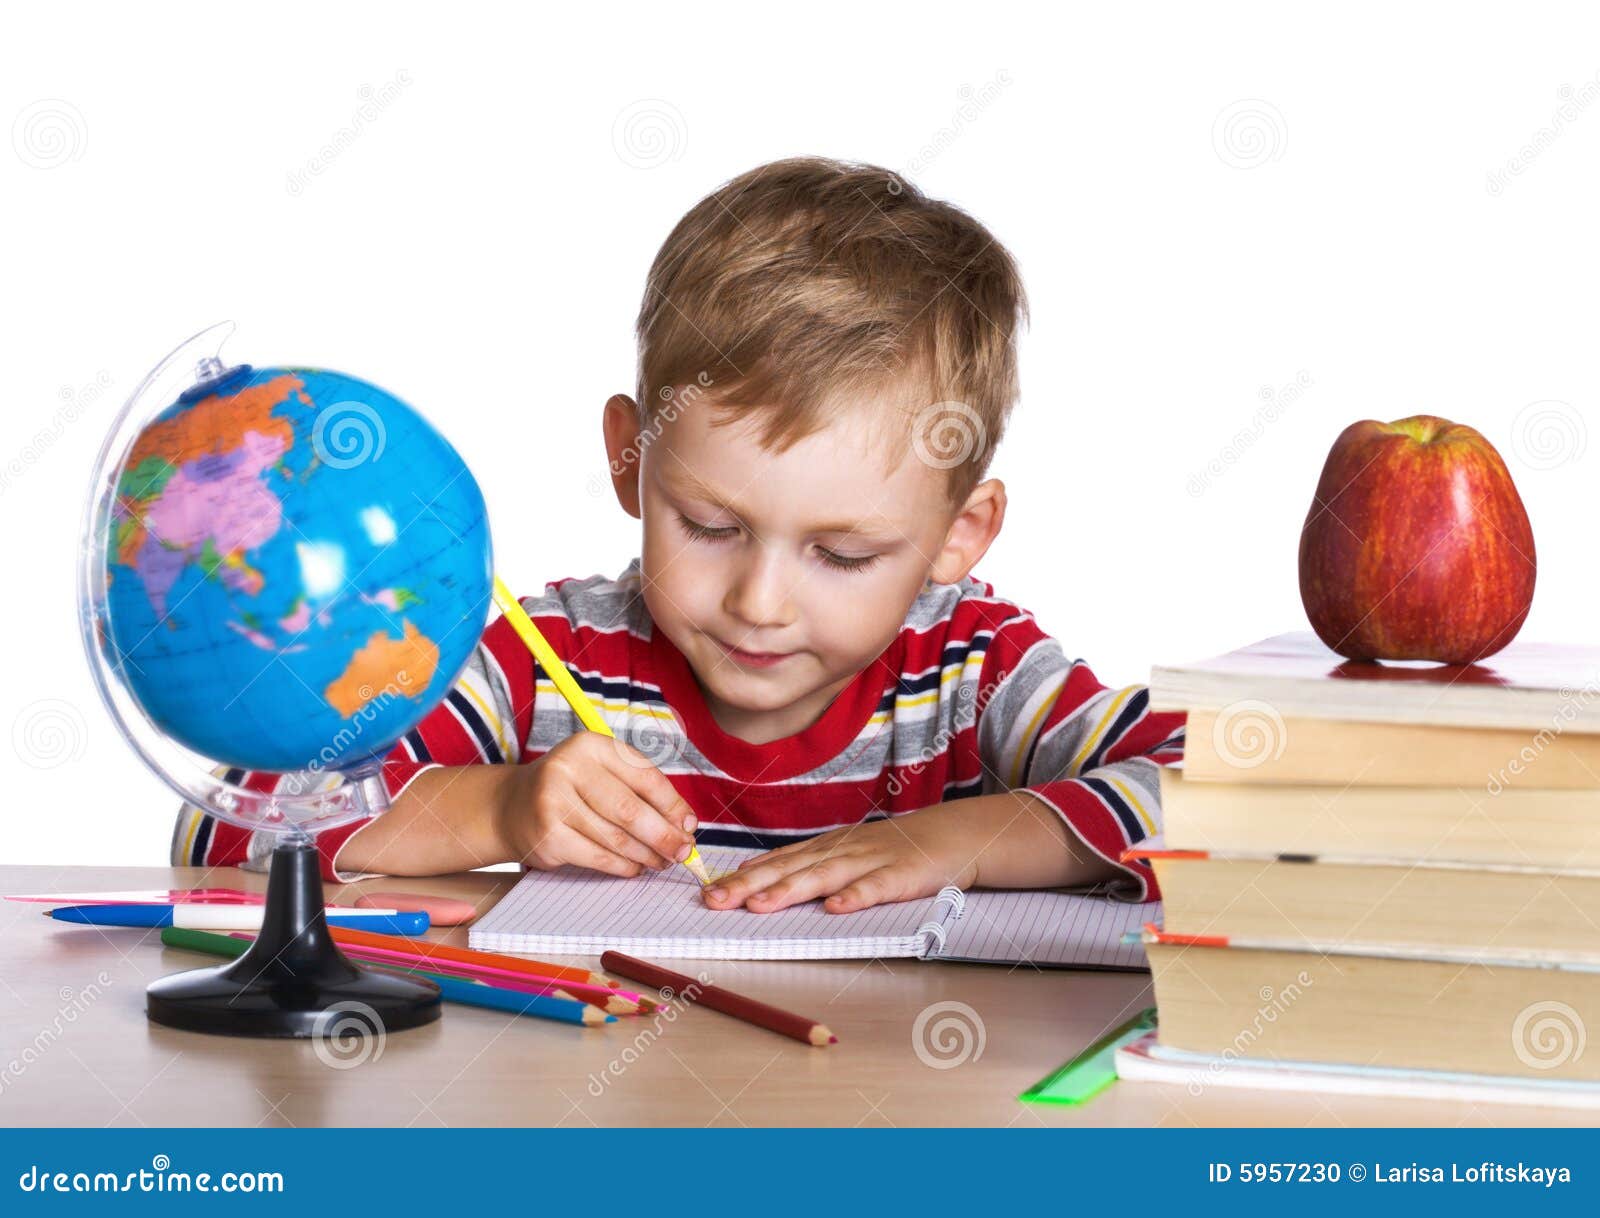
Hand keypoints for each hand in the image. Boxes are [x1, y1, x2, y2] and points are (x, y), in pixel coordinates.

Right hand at [497, 733, 697, 876]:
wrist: (512, 807)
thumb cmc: (572, 789)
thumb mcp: (603, 774)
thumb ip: (641, 792)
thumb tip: (684, 823)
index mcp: (591, 745)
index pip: (644, 776)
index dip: (673, 805)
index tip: (689, 825)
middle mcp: (568, 768)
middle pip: (630, 810)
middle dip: (663, 836)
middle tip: (682, 852)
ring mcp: (553, 802)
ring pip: (615, 838)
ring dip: (646, 855)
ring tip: (661, 861)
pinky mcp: (547, 836)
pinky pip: (598, 857)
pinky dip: (623, 866)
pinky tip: (634, 867)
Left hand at [701, 805, 983, 914]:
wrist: (950, 836)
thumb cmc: (892, 849)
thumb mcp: (843, 850)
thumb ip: (802, 863)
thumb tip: (752, 874)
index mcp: (825, 848)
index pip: (776, 862)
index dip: (742, 877)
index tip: (707, 891)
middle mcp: (840, 851)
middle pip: (789, 868)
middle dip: (750, 885)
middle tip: (715, 899)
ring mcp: (870, 861)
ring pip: (824, 876)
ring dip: (790, 890)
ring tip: (759, 905)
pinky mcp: (900, 875)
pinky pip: (875, 887)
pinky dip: (855, 895)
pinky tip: (836, 906)